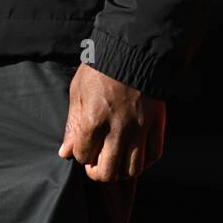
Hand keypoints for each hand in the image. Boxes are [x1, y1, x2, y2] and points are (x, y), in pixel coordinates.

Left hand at [58, 62, 165, 180]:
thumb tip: (65, 152)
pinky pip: (153, 155)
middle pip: (108, 172)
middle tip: (96, 164)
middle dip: (98, 173)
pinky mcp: (157, 123)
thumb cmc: (101, 68)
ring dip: (121, 171)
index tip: (82, 147)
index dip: (80, 155)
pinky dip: (144, 161)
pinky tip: (134, 154)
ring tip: (115, 160)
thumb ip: (73, 124)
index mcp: (94, 118)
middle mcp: (119, 128)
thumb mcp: (78, 90)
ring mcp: (140, 127)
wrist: (133, 49)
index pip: (83, 156)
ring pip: (132, 169)